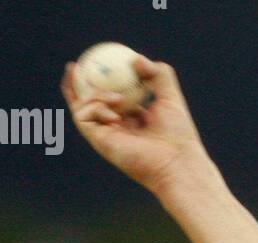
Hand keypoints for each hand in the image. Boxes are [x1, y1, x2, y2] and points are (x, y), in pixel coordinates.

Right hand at [62, 55, 212, 196]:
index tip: (95, 62)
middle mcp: (117, 129)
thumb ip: (159, 75)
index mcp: (132, 121)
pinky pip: (84, 117)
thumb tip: (137, 59)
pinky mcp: (100, 142)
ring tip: (119, 99)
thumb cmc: (178, 135)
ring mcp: (107, 136)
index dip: (101, 82)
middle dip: (75, 85)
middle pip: (87, 103)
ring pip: (84, 107)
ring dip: (96, 95)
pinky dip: (95, 108)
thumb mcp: (170, 98)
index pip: (111, 98)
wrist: (177, 161)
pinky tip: (114, 113)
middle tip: (73, 66)